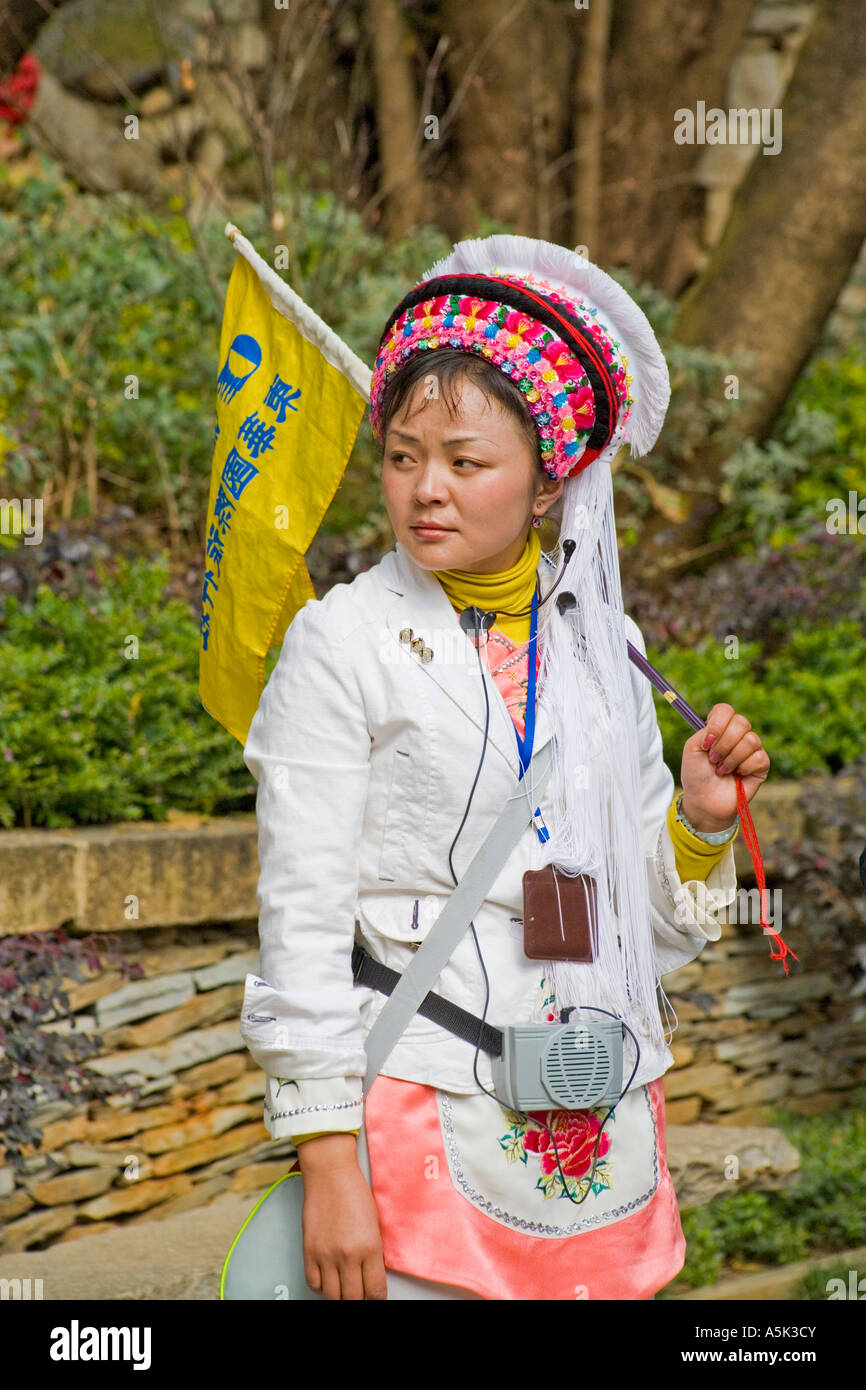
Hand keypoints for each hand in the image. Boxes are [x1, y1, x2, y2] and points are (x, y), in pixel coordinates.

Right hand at [297, 1134, 387, 1299]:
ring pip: (332, 1296)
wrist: (330, 1174)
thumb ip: (373, 1253)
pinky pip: (313, 1283)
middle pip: (353, 1298)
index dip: (376, 1297)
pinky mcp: (310, 1251)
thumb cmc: (354, 1192)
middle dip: (359, 1298)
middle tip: (359, 1291)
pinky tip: (327, 1277)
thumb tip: (370, 1276)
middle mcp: (348, 1255)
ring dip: (339, 1294)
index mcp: (370, 1248)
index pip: (375, 1291)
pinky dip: (320, 1285)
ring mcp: (327, 1255)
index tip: (375, 1296)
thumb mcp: (374, 1225)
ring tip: (344, 1286)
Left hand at [680, 702, 769, 831]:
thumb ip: (703, 732)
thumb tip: (716, 727)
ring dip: (732, 758)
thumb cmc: (696, 775)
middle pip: (741, 722)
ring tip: (721, 770)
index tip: (707, 741)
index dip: (717, 723)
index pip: (725, 710)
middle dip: (724, 743)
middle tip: (713, 759)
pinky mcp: (761, 765)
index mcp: (720, 728)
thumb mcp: (691, 750)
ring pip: (751, 740)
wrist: (704, 801)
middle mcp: (737, 735)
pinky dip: (744, 768)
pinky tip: (737, 775)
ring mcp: (751, 749)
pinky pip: (759, 757)